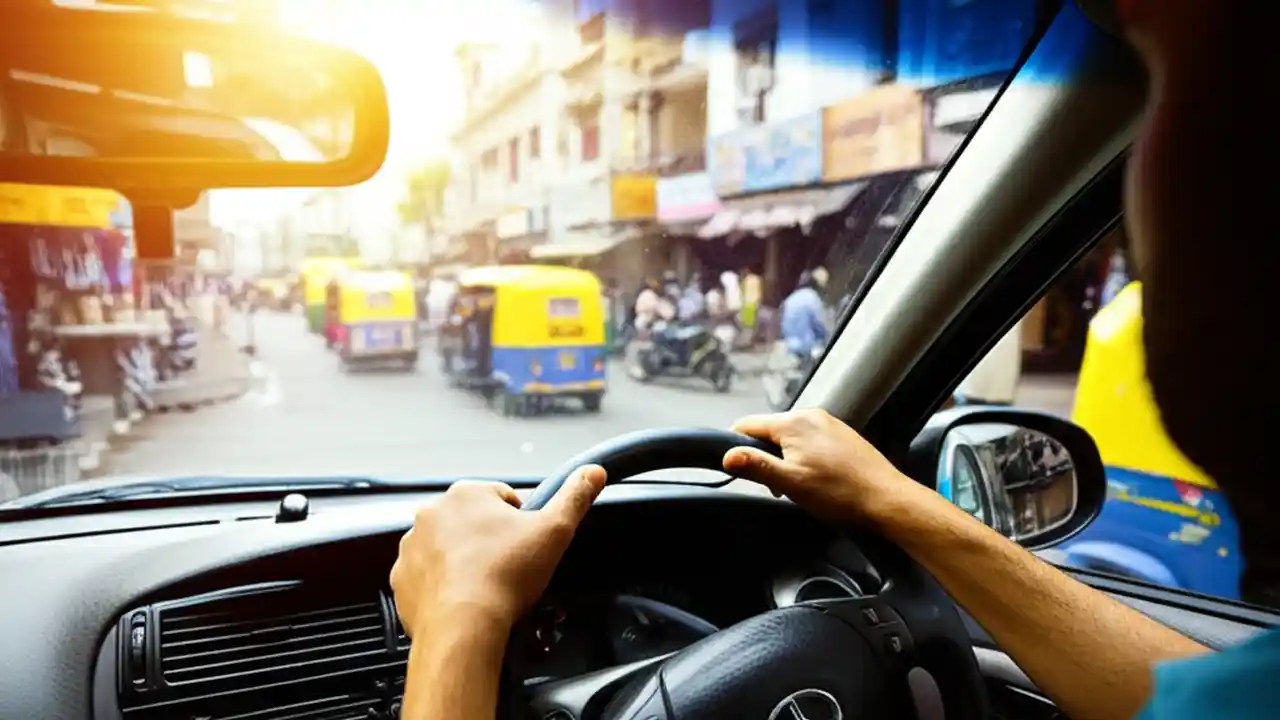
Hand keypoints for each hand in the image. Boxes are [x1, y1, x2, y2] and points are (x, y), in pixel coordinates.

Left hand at [390, 466, 605, 637]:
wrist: (463, 626)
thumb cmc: (506, 575)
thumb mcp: (554, 530)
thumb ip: (575, 496)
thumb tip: (593, 472)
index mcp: (467, 493)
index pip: (502, 499)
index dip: (521, 523)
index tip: (526, 547)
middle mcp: (432, 513)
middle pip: (472, 522)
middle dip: (490, 541)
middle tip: (508, 569)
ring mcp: (412, 547)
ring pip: (447, 548)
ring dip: (464, 561)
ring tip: (485, 587)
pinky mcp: (400, 579)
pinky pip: (426, 576)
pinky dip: (443, 586)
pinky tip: (463, 600)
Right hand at [723, 409, 927, 528]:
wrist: (885, 499)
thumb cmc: (839, 493)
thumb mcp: (790, 482)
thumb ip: (755, 466)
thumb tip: (727, 456)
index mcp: (793, 422)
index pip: (747, 425)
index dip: (736, 447)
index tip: (738, 469)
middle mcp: (810, 415)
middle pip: (769, 432)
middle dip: (765, 458)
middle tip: (777, 487)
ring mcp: (829, 423)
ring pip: (790, 438)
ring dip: (786, 460)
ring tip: (801, 486)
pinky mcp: (842, 435)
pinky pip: (810, 442)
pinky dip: (805, 458)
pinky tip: (818, 480)